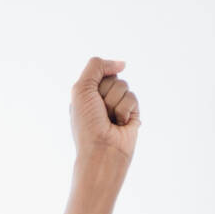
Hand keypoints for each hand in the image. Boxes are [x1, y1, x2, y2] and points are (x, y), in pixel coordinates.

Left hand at [69, 56, 140, 175]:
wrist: (102, 150)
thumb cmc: (87, 124)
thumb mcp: (81, 89)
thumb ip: (96, 66)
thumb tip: (122, 64)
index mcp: (86, 93)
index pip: (99, 70)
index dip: (96, 82)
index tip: (90, 100)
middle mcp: (102, 98)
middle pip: (112, 77)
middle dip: (105, 93)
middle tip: (100, 112)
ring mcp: (117, 105)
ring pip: (123, 86)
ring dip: (114, 103)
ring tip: (110, 120)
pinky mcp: (132, 113)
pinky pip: (133, 97)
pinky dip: (125, 110)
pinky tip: (120, 124)